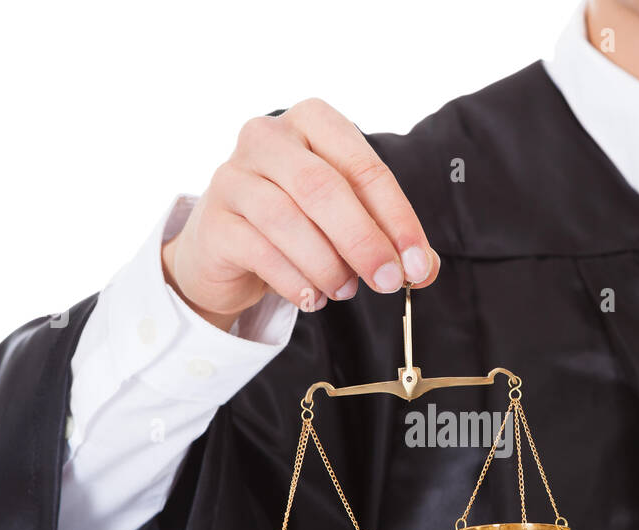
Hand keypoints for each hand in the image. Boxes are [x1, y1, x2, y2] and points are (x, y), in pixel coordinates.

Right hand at [161, 98, 439, 330]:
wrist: (227, 249)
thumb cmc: (297, 224)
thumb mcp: (346, 220)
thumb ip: (387, 238)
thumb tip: (424, 268)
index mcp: (312, 122)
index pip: (363, 167)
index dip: (397, 218)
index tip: (418, 264)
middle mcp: (268, 138)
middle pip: (323, 188)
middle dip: (363, 241)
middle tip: (388, 281)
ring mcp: (233, 176)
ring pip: (288, 221)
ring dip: (327, 265)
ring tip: (345, 290)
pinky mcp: (214, 221)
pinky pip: (261, 252)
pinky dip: (296, 282)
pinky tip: (313, 297)